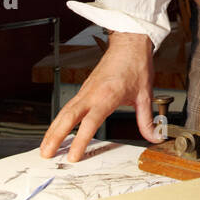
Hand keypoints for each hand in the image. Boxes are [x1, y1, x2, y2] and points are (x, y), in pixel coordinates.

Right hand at [39, 31, 158, 162]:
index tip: (73, 156)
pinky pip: (68, 106)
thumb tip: (154, 136)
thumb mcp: (146, 95)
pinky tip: (56, 129)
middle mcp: (91, 93)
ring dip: (53, 129)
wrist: (130, 43)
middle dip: (55, 137)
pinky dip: (59, 119)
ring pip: (64, 111)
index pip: (89, 122)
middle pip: (67, 117)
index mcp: (107, 95)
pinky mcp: (84, 88)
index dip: (80, 141)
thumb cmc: (136, 65)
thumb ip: (147, 119)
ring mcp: (85, 90)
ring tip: (45, 146)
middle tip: (46, 154)